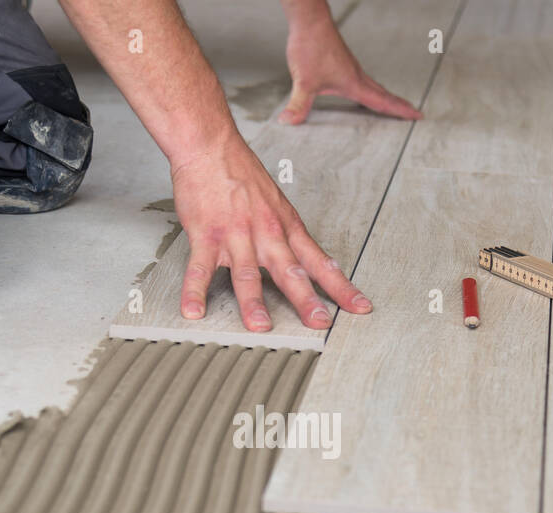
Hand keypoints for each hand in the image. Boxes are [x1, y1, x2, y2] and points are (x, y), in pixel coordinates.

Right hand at [171, 135, 371, 331]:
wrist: (210, 145)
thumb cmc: (241, 173)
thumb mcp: (276, 203)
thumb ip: (286, 236)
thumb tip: (303, 262)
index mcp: (286, 227)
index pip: (320, 262)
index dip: (341, 287)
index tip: (360, 307)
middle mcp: (265, 233)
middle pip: (290, 271)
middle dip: (306, 300)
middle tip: (319, 323)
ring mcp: (236, 235)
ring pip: (247, 273)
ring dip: (253, 302)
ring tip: (260, 326)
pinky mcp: (206, 234)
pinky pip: (200, 268)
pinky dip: (195, 291)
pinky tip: (193, 310)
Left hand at [278, 11, 422, 124]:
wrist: (310, 21)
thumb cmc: (311, 46)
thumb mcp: (303, 81)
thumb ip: (298, 104)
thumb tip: (289, 121)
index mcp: (353, 83)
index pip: (382, 102)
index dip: (400, 111)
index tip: (417, 115)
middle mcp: (356, 75)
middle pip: (384, 94)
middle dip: (400, 106)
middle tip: (415, 114)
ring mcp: (351, 68)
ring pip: (375, 87)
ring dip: (387, 98)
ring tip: (395, 106)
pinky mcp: (343, 63)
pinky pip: (364, 80)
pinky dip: (373, 89)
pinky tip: (365, 92)